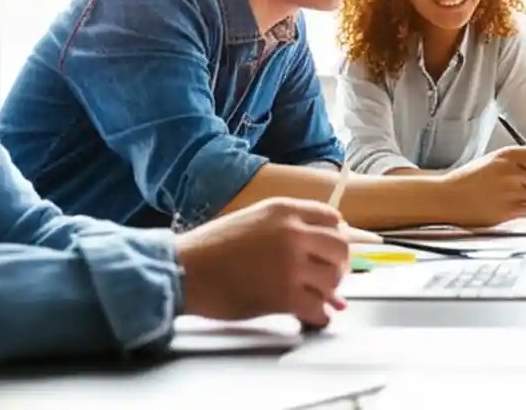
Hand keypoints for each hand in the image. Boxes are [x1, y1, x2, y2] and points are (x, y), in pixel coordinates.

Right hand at [175, 197, 349, 328]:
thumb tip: (320, 256)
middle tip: (328, 276)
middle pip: (341, 247)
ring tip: (316, 295)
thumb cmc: (211, 248)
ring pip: (334, 278)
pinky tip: (310, 315)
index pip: (332, 218)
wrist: (184, 270)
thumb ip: (287, 231)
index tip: (329, 250)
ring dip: (329, 291)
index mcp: (284, 210)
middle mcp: (293, 233)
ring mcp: (290, 263)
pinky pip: (319, 308)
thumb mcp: (252, 221)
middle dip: (339, 265)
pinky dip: (320, 315)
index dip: (335, 236)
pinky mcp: (284, 294)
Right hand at [441, 146, 525, 225]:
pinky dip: (525, 210)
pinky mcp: (508, 210)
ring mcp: (511, 192)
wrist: (447, 198)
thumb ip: (511, 162)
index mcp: (505, 156)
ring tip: (515, 198)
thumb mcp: (488, 161)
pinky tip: (512, 207)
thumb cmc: (464, 180)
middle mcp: (511, 172)